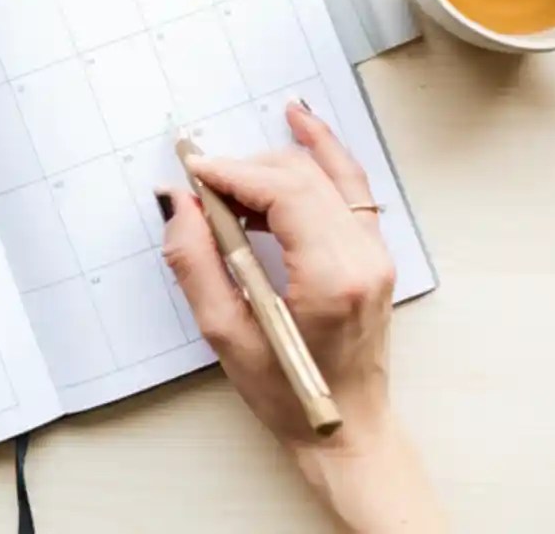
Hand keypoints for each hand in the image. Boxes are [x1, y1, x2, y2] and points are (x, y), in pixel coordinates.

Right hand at [159, 102, 443, 531]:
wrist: (346, 428)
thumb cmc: (288, 396)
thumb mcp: (225, 334)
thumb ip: (196, 263)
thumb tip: (179, 205)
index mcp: (331, 277)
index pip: (283, 193)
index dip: (233, 174)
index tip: (193, 173)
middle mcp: (363, 256)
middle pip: (302, 177)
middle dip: (245, 168)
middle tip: (200, 181)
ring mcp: (375, 251)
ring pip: (324, 174)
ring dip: (272, 164)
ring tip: (226, 177)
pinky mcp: (373, 251)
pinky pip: (350, 185)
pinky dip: (321, 154)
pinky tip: (298, 125)